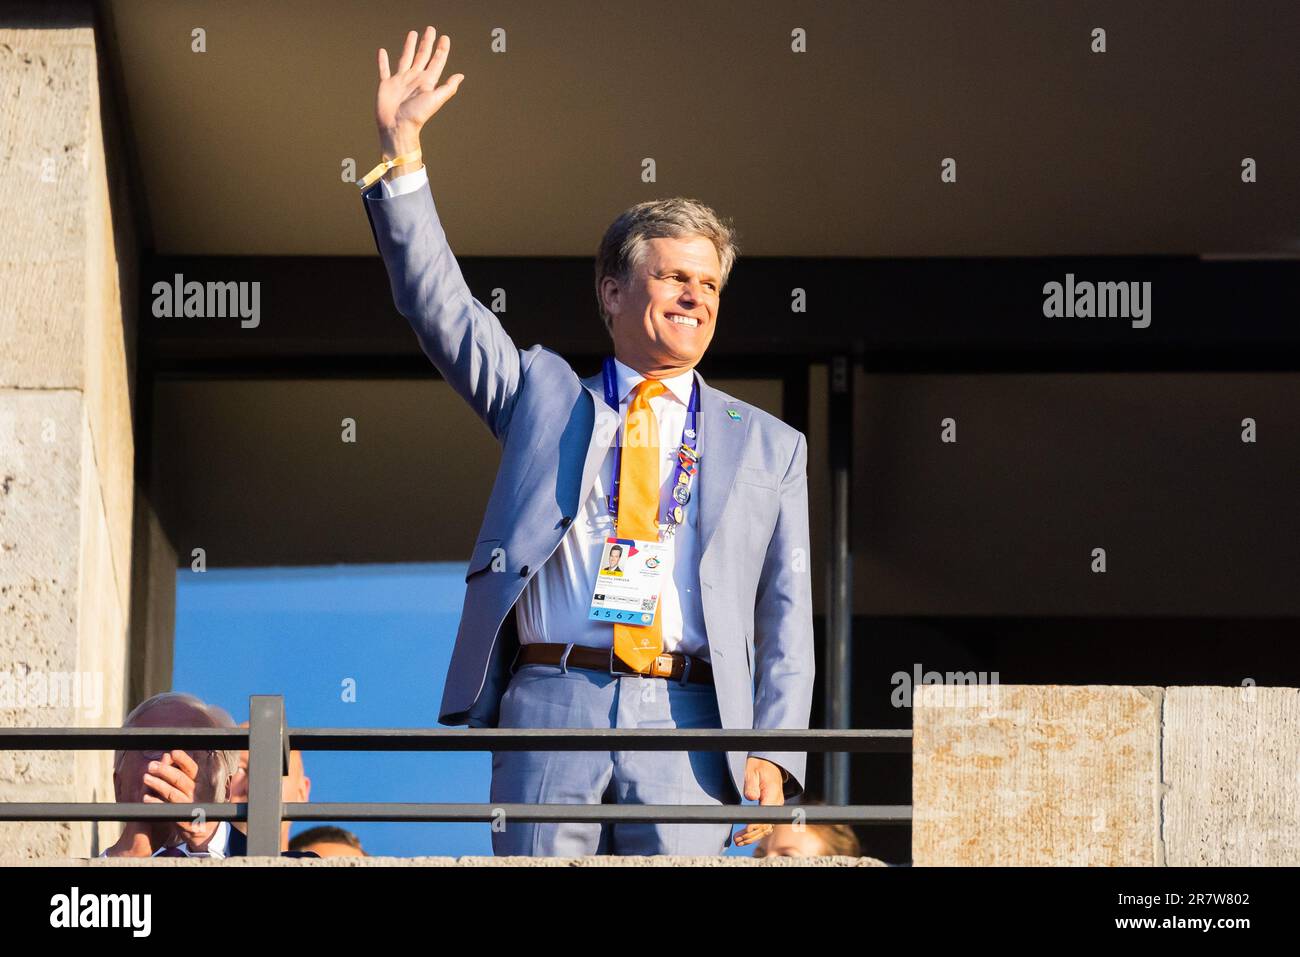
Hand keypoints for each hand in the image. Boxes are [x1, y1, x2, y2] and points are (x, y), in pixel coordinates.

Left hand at [142, 749, 216, 850]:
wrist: (200, 832)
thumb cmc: (191, 805)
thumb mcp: (189, 788)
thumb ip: (178, 772)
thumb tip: (167, 755)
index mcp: (198, 784)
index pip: (192, 769)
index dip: (183, 760)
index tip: (172, 752)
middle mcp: (195, 794)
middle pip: (181, 780)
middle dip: (165, 771)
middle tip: (151, 766)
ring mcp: (189, 807)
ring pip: (173, 794)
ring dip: (158, 785)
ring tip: (146, 777)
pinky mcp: (182, 820)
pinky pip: (167, 810)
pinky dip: (156, 803)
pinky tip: (146, 797)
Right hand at [376, 26, 463, 159]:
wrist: (397, 127)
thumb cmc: (416, 115)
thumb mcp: (435, 99)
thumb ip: (448, 87)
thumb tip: (461, 76)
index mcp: (427, 81)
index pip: (436, 61)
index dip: (441, 50)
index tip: (445, 37)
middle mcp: (414, 79)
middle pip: (422, 56)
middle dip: (427, 43)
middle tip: (430, 29)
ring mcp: (400, 81)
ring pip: (405, 58)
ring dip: (409, 46)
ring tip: (412, 33)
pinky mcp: (386, 85)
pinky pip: (384, 69)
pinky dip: (382, 61)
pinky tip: (382, 51)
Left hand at [733, 756, 785, 847]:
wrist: (769, 765)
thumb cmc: (759, 767)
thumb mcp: (752, 771)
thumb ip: (751, 784)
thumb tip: (751, 797)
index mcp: (773, 793)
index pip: (766, 814)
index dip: (756, 824)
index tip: (746, 830)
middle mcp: (776, 803)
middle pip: (766, 825)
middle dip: (751, 835)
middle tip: (737, 839)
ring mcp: (775, 808)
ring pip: (766, 828)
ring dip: (752, 837)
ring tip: (738, 841)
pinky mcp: (771, 810)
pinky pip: (766, 825)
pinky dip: (756, 834)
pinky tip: (745, 838)